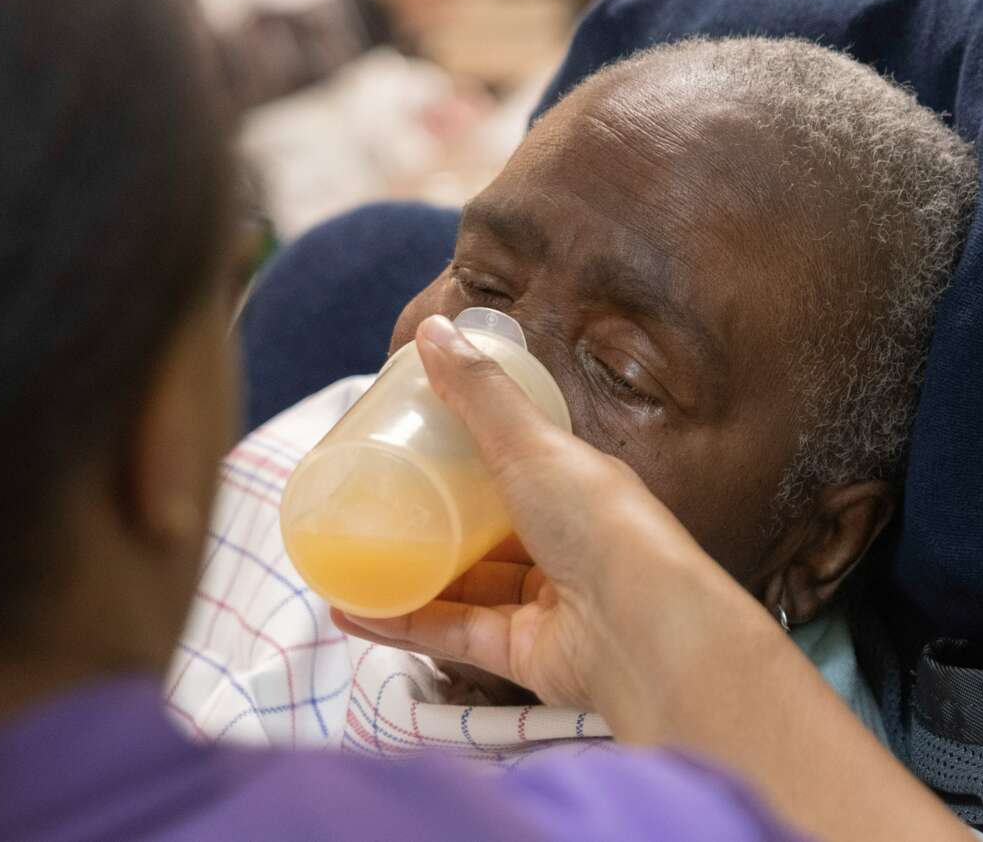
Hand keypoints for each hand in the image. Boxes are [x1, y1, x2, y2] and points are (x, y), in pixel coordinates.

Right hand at [332, 314, 742, 720]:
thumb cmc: (599, 523)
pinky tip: (351, 613)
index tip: (412, 438)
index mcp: (575, 487)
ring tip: (343, 564)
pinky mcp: (522, 652)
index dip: (469, 451)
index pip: (519, 463)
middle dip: (429, 520)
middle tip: (367, 505)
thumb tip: (434, 330)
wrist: (639, 628)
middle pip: (487, 530)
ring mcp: (543, 602)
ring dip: (405, 576)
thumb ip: (478, 393)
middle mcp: (564, 543)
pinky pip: (452, 632)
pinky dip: (403, 623)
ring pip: (464, 586)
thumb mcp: (531, 444)